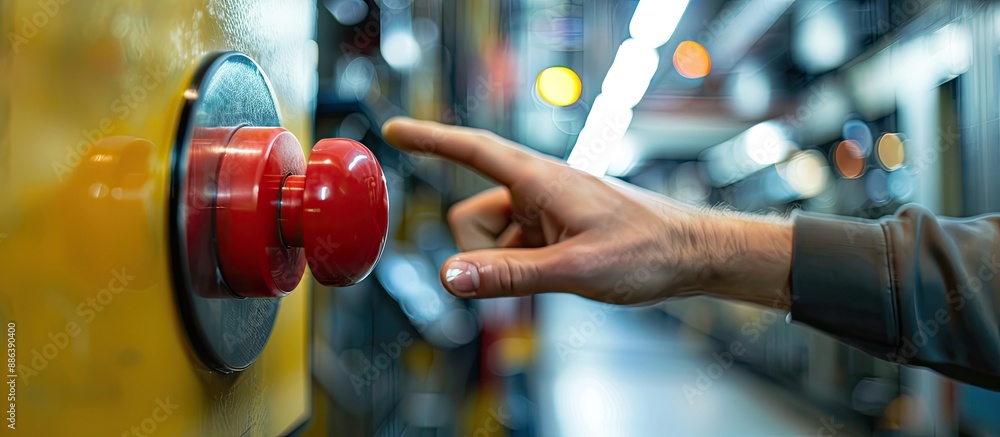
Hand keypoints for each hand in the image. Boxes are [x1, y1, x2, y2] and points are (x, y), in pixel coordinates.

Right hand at [381, 118, 793, 306]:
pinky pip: (514, 248)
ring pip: (491, 239)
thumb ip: (508, 275)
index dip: (429, 140)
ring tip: (561, 272)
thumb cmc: (647, 250)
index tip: (393, 131)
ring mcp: (545, 209)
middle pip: (470, 216)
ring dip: (507, 263)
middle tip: (533, 268)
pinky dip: (523, 266)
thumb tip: (448, 278)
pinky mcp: (554, 228)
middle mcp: (537, 188)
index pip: (472, 149)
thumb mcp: (575, 270)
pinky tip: (564, 274)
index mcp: (539, 179)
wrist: (693, 254)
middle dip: (482, 251)